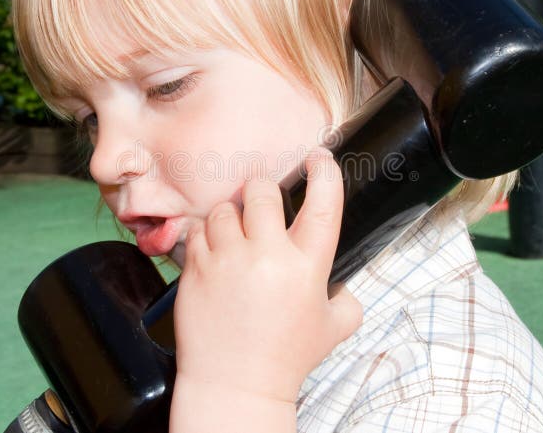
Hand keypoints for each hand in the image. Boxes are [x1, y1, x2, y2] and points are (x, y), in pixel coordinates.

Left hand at [173, 147, 362, 403]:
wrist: (236, 385)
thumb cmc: (286, 357)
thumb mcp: (334, 328)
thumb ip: (346, 298)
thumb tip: (338, 281)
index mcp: (307, 266)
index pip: (323, 202)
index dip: (324, 172)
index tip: (318, 157)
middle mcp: (268, 256)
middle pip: (262, 191)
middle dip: (263, 191)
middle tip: (261, 204)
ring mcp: (228, 261)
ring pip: (225, 208)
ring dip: (231, 215)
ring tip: (234, 236)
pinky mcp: (196, 269)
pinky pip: (197, 230)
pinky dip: (206, 236)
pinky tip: (214, 253)